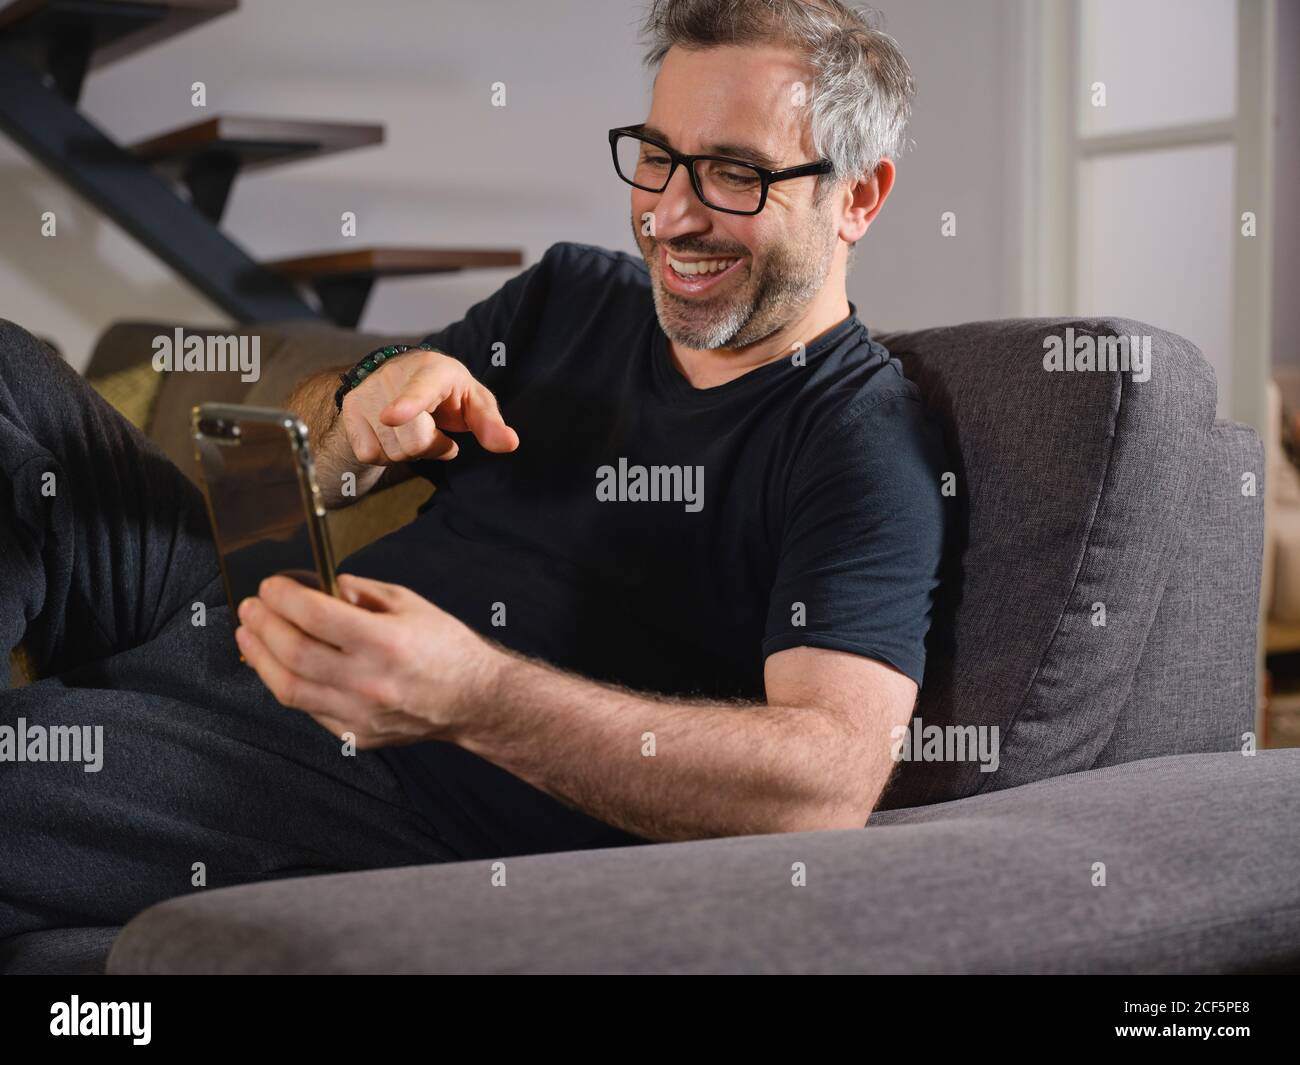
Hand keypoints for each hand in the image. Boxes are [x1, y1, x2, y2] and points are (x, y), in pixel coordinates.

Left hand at [233, 573, 503, 748]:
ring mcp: (359, 712)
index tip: (271, 586)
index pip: (316, 616)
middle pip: (293, 652)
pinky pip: (308, 708)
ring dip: (261, 658)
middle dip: (263, 624)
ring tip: (249, 635)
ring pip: (289, 688)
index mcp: (385, 641)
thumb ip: (361, 593)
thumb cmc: (447, 648)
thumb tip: (321, 586)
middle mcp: (369, 680)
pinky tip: (279, 664)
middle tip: (251, 607)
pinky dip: (287, 683)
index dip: (284, 597)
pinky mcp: (356, 734)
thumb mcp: (410, 604)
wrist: (474, 700)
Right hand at [340, 349, 518, 465]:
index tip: (392, 417)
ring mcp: (368, 392)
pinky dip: (387, 454)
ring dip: (410, 452)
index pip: (419, 391)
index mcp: (432, 371)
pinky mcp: (350, 408)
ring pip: (392, 452)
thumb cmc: (449, 391)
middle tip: (436, 430)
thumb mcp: (476, 402)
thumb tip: (510, 443)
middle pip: (413, 442)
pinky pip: (370, 454)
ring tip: (415, 428)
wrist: (405, 373)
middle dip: (431, 447)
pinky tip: (395, 435)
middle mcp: (393, 376)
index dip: (407, 405)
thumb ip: (491, 424)